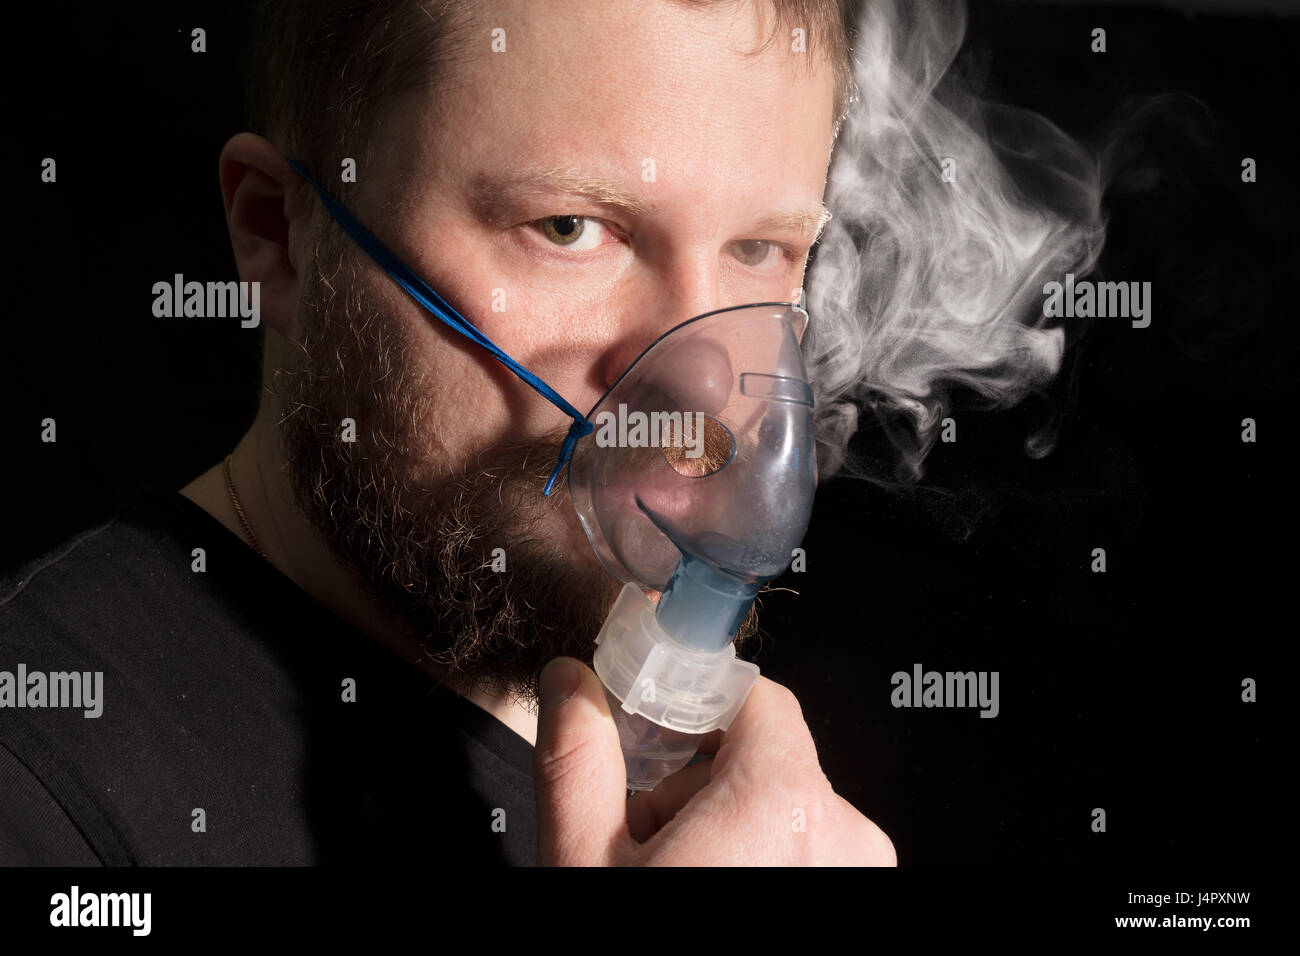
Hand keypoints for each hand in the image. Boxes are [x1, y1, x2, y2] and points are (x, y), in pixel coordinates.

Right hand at [533, 657, 897, 865]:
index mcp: (780, 802)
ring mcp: (860, 871)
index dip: (697, 705)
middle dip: (705, 776)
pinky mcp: (864, 894)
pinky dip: (766, 853)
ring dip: (734, 820)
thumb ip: (577, 756)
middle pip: (769, 752)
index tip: (663, 727)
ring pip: (790, 803)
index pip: (756, 695)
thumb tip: (568, 684)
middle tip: (650, 829)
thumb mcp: (586, 858)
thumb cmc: (637, 951)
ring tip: (680, 868)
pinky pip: (813, 845)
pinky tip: (716, 880)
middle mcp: (843, 834)